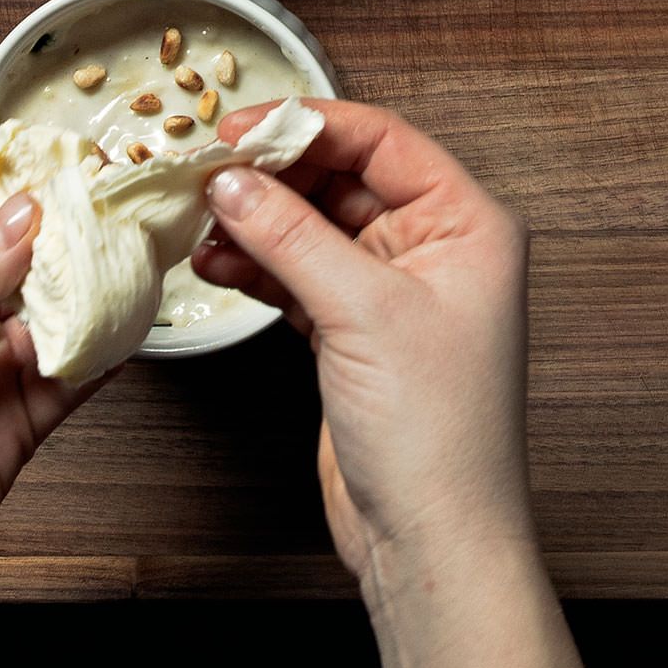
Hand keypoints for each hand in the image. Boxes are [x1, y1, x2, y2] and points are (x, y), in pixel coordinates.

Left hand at [0, 182, 97, 667]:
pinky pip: (64, 380)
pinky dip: (96, 355)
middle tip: (119, 215)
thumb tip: (27, 213)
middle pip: (16, 261)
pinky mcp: (7, 430)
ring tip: (130, 266)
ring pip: (47, 317)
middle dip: (66, 239)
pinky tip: (122, 330)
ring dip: (86, 295)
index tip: (76, 167)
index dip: (19, 189)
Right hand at [194, 100, 586, 667]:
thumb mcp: (360, 313)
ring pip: (312, 227)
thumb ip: (290, 236)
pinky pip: (298, 274)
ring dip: (256, 220)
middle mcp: (436, 249)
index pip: (380, 141)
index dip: (306, 127)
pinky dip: (256, 265)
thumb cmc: (437, 435)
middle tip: (206, 170)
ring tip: (199, 217)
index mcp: (467, 225)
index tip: (239, 129)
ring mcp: (393, 292)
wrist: (432, 540)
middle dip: (272, 174)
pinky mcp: (355, 332)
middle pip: (341, 179)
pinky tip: (215, 260)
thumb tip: (233, 180)